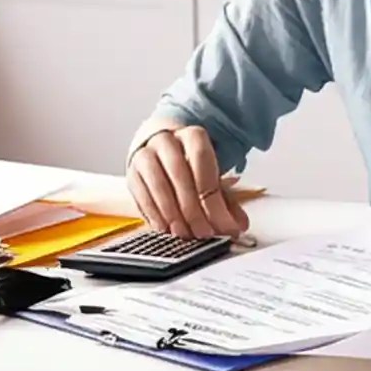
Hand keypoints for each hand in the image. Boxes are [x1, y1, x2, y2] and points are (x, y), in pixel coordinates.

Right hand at [125, 125, 248, 238]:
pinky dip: (155, 216)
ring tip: (185, 234)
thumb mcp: (211, 176)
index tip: (222, 223)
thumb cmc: (189, 164)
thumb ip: (225, 200)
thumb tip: (237, 225)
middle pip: (180, 176)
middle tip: (203, 232)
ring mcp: (145, 156)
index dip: (213, 198)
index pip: (203, 165)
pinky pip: (142, 197)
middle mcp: (166, 141)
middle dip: (193, 210)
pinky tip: (167, 229)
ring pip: (159, 186)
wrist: (158, 148)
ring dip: (173, 215)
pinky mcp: (132, 174)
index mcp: (193, 136)